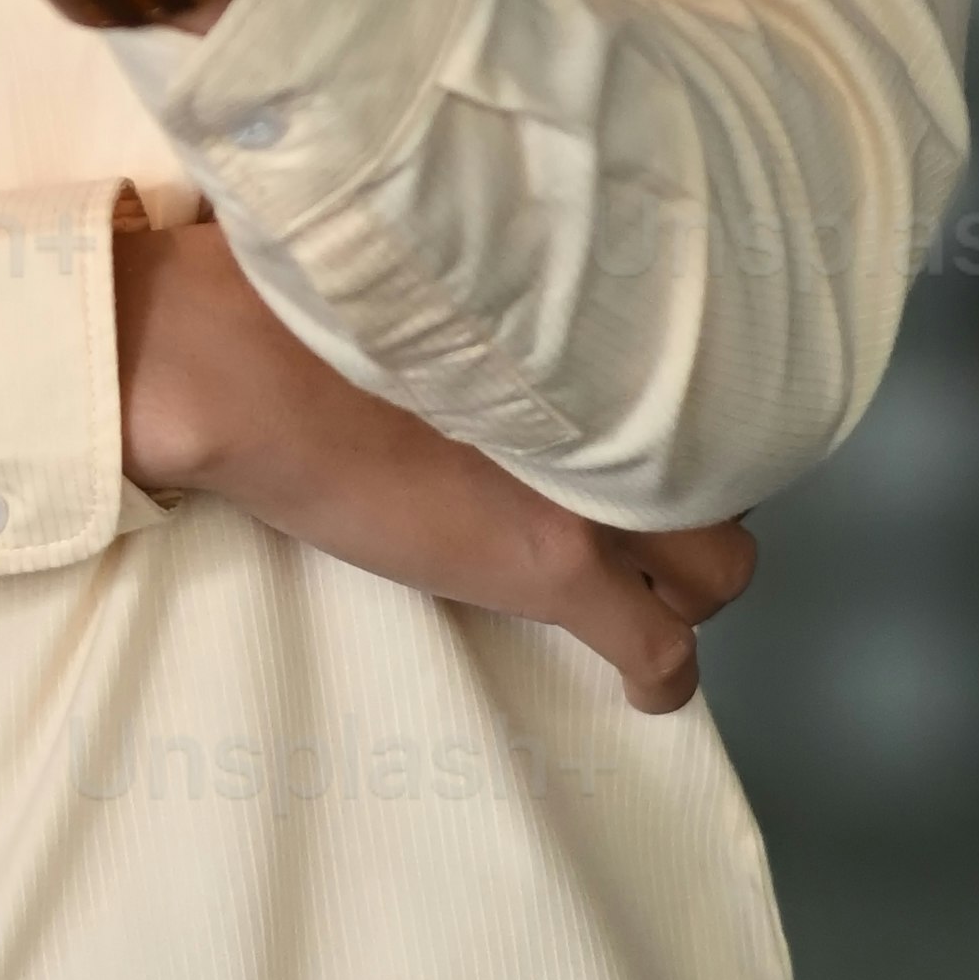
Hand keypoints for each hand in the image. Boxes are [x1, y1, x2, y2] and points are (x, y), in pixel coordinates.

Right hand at [120, 219, 752, 718]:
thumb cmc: (307, 303)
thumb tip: (502, 307)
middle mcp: (620, 407)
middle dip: (698, 507)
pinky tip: (648, 690)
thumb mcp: (441, 288)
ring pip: (718, 568)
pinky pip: (657, 648)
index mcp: (595, 334)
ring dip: (686, 586)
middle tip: (644, 513)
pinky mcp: (555, 569)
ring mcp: (596, 493)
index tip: (652, 447)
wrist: (249, 364)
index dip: (683, 435)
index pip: (704, 392)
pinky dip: (661, 680)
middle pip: (730, 480)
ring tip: (643, 591)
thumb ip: (507, 306)